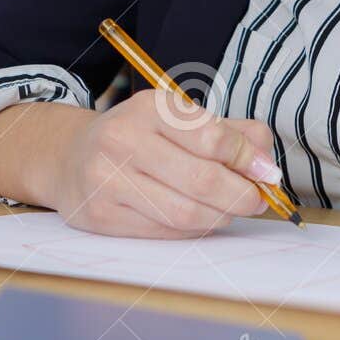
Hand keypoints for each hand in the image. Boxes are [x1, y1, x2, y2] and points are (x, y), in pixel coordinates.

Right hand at [46, 91, 281, 238]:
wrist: (72, 158)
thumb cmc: (141, 137)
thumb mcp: (182, 120)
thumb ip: (232, 133)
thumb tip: (267, 164)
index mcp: (150, 107)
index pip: (213, 137)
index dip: (248, 160)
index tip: (268, 174)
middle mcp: (123, 139)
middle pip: (202, 179)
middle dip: (241, 195)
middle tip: (257, 200)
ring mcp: (108, 179)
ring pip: (184, 212)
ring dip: (220, 216)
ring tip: (230, 210)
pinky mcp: (101, 215)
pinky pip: (164, 232)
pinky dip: (193, 230)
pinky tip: (200, 219)